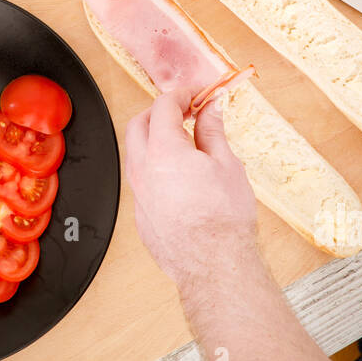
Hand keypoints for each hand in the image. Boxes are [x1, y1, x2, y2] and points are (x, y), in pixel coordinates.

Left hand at [122, 89, 255, 284]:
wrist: (215, 265)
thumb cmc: (224, 219)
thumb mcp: (226, 164)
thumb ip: (212, 131)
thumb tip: (211, 109)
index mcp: (163, 151)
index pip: (163, 107)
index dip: (181, 95)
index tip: (195, 95)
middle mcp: (142, 170)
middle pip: (138, 124)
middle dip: (158, 112)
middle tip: (184, 112)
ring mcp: (138, 194)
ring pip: (135, 154)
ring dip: (153, 139)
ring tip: (183, 144)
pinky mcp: (140, 216)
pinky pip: (140, 181)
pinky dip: (154, 168)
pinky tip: (178, 176)